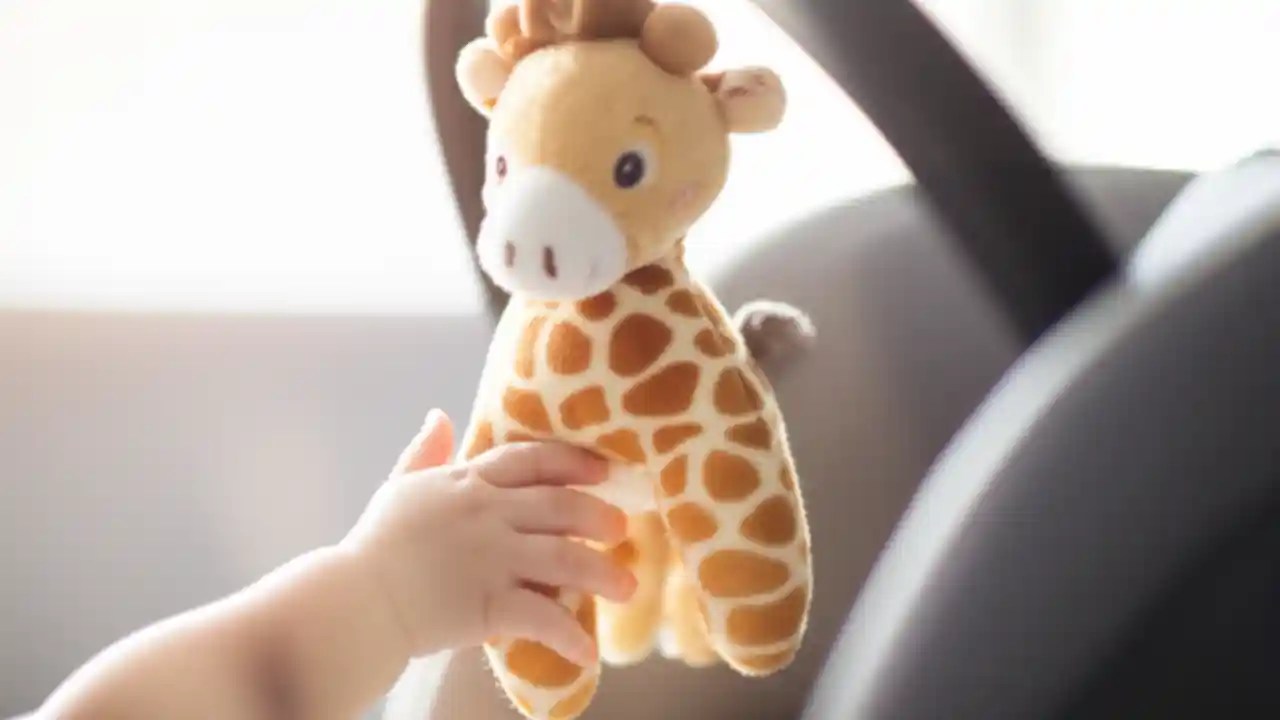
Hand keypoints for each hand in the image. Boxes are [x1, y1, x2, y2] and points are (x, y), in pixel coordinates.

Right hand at [341, 410, 634, 666]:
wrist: (356, 600)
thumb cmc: (375, 546)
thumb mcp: (400, 487)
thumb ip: (425, 453)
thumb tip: (439, 416)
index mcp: (467, 482)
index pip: (531, 461)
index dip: (573, 463)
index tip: (602, 471)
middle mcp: (487, 512)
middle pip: (561, 505)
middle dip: (598, 516)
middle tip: (622, 530)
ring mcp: (492, 556)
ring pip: (565, 557)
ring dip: (602, 573)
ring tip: (627, 587)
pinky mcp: (490, 601)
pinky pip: (542, 616)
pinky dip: (569, 636)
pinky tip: (588, 652)